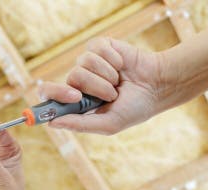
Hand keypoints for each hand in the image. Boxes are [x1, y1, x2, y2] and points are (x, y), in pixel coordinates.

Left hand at [40, 37, 168, 134]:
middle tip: (110, 94)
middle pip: (70, 77)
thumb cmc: (134, 109)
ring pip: (84, 63)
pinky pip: (97, 50)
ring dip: (107, 77)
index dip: (54, 94)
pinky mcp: (100, 47)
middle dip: (91, 85)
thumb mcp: (108, 124)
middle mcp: (80, 81)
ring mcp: (89, 63)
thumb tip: (51, 123)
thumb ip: (80, 125)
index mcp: (77, 101)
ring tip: (119, 84)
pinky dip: (113, 61)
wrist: (157, 86)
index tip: (74, 97)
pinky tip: (122, 67)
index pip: (49, 94)